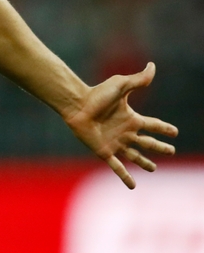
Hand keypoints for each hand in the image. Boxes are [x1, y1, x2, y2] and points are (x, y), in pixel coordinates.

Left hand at [63, 62, 177, 188]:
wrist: (77, 105)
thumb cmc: (97, 94)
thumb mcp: (121, 85)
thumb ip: (138, 79)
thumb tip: (152, 66)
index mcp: (131, 118)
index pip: (153, 125)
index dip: (164, 129)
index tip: (175, 132)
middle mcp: (125, 132)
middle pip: (147, 142)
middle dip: (159, 147)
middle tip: (171, 151)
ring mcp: (115, 143)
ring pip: (134, 156)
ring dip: (144, 163)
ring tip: (152, 169)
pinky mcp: (104, 152)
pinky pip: (117, 167)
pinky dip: (125, 177)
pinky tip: (133, 186)